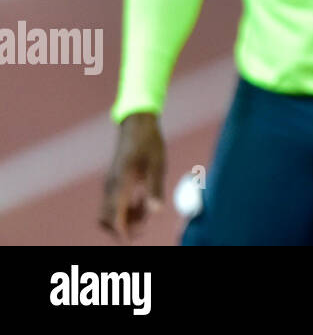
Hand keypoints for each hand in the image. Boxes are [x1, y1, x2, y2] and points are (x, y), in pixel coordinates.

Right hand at [99, 112, 164, 241]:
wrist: (137, 123)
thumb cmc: (150, 142)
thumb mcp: (158, 164)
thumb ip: (155, 188)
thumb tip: (156, 212)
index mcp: (120, 184)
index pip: (114, 217)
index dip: (123, 231)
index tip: (134, 237)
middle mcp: (111, 186)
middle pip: (106, 219)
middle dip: (121, 228)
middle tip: (143, 226)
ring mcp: (110, 183)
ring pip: (109, 212)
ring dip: (124, 218)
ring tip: (146, 212)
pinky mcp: (114, 180)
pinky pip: (114, 202)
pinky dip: (125, 208)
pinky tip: (143, 201)